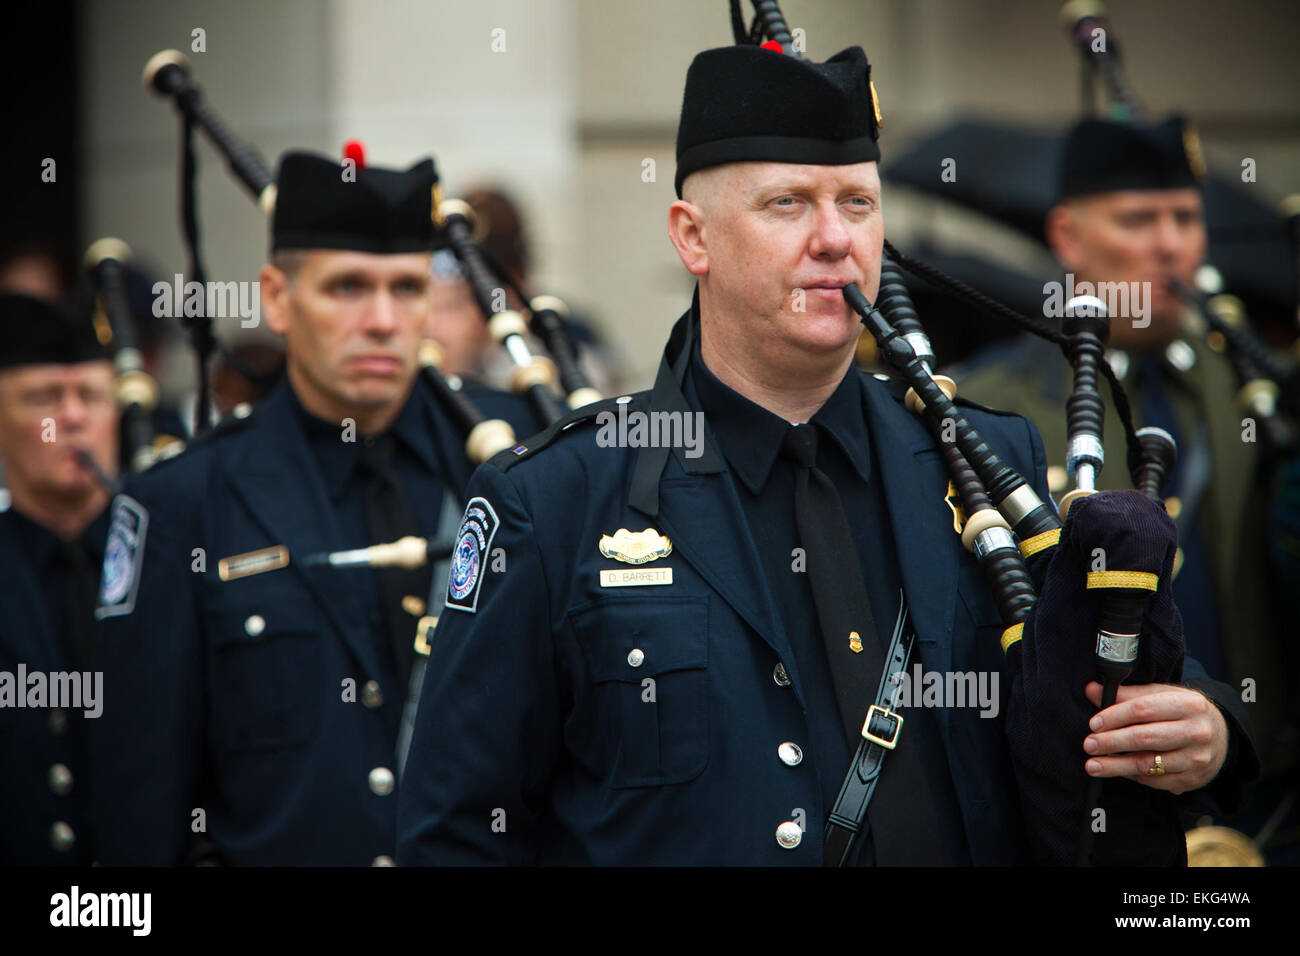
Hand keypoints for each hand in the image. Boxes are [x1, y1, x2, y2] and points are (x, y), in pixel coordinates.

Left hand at [1081, 682, 1227, 793]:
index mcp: (1188, 704)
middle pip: (1145, 738)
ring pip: (1148, 764)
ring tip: (1092, 765)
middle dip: (1112, 742)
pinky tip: (1117, 771)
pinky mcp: (1191, 779)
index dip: (1114, 716)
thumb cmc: (1182, 712)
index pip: (1143, 709)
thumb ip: (1127, 694)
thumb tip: (1092, 690)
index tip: (1093, 723)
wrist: (1221, 737)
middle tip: (1089, 745)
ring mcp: (1196, 758)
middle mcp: (1196, 732)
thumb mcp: (1162, 695)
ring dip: (1116, 766)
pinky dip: (1132, 776)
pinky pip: (1155, 780)